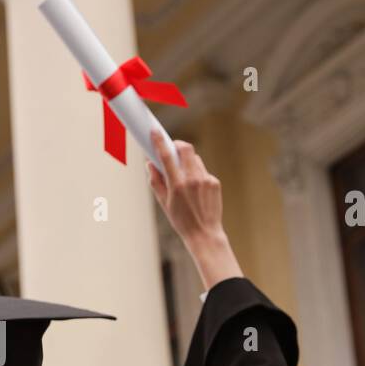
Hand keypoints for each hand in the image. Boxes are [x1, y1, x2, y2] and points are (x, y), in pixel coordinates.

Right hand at [146, 132, 243, 289]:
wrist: (204, 234)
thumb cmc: (181, 221)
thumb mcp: (163, 203)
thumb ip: (156, 182)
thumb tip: (150, 164)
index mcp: (177, 184)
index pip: (167, 156)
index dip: (160, 141)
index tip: (155, 131)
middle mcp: (193, 179)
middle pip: (186, 148)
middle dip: (177, 145)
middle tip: (171, 148)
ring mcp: (206, 180)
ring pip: (194, 159)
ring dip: (186, 161)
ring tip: (182, 175)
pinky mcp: (214, 182)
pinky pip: (203, 171)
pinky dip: (196, 174)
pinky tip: (194, 189)